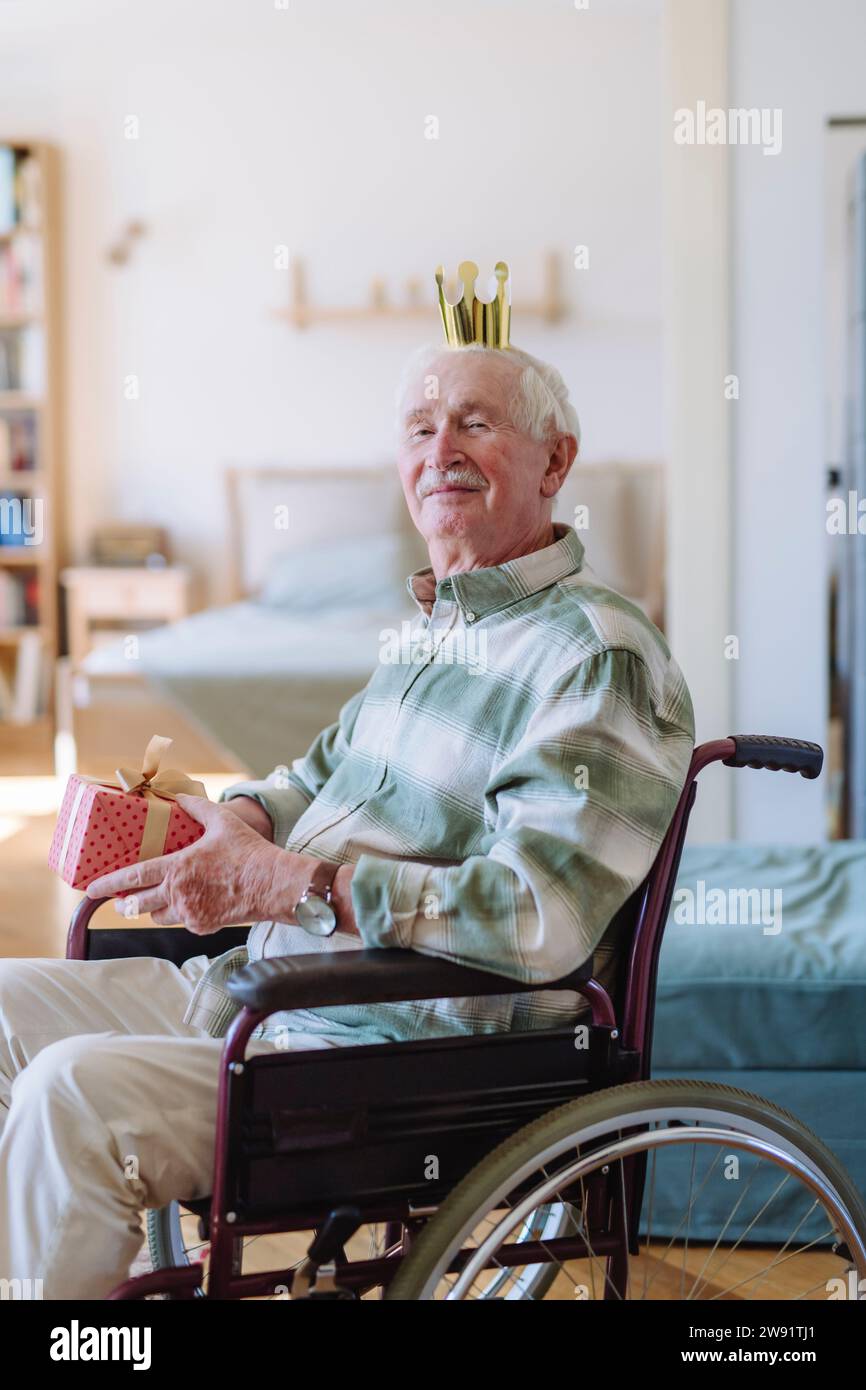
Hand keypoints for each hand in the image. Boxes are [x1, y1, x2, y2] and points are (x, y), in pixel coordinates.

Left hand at [85, 793, 283, 933]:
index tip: (91, 890)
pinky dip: (183, 914)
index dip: (109, 884)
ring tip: (158, 901)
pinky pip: (184, 922)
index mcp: (178, 868)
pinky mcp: (204, 926)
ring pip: (159, 916)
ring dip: (154, 909)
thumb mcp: (222, 822)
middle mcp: (179, 894)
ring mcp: (190, 913)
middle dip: (125, 904)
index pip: (134, 877)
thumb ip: (197, 807)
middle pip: (139, 905)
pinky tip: (192, 904)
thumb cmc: (249, 852)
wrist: (274, 884)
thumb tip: (181, 795)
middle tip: (119, 901)